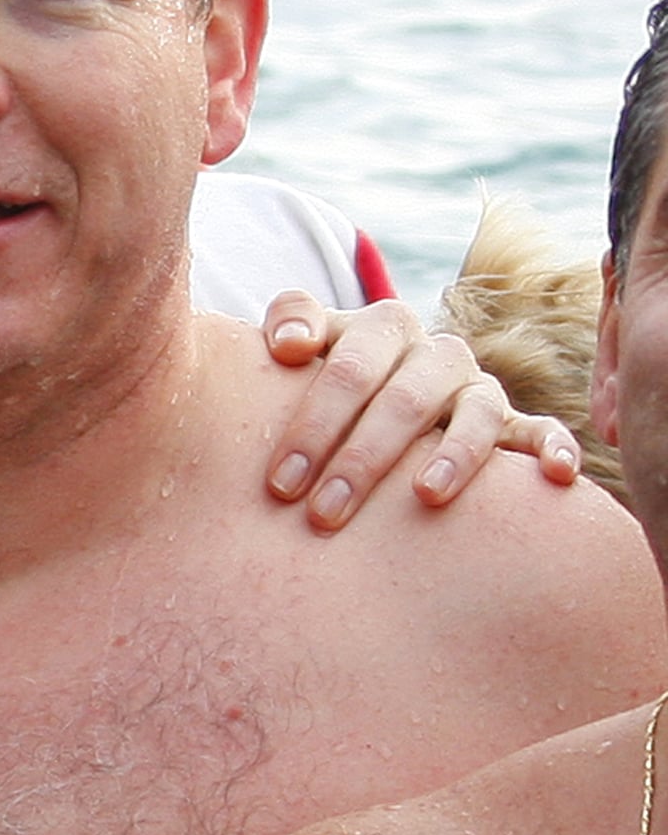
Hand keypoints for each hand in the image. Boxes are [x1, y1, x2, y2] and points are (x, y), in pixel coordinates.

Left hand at [260, 291, 578, 532]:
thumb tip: (288, 346)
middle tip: (324, 513)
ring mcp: (478, 387)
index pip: (348, 371)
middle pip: (403, 400)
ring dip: (453, 456)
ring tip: (425, 497)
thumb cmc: (327, 376)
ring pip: (476, 413)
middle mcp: (436, 354)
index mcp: (384, 328)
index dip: (312, 426)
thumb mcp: (305, 341)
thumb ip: (290, 321)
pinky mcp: (513, 422)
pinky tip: (555, 476)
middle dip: (361, 460)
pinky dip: (553, 448)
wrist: (375, 387)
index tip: (280, 484)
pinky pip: (541, 431)